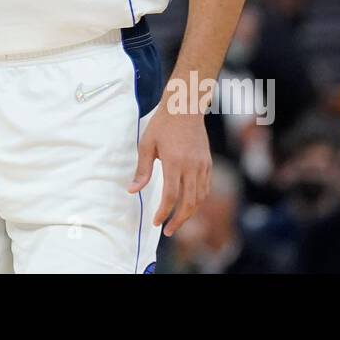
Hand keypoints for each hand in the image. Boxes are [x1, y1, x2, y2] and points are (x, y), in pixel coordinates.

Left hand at [130, 102, 210, 237]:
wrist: (185, 108)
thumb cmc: (162, 125)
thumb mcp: (146, 145)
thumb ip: (142, 170)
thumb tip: (132, 191)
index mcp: (175, 163)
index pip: (171, 196)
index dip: (164, 213)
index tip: (156, 222)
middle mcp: (192, 167)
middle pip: (188, 203)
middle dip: (178, 221)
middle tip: (167, 231)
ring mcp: (203, 166)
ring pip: (199, 198)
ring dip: (189, 214)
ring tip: (177, 222)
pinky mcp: (208, 163)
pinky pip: (205, 188)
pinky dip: (197, 201)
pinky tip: (188, 205)